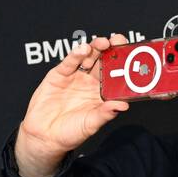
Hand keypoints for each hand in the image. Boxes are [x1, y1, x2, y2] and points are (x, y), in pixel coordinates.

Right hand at [14, 33, 131, 176]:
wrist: (45, 136)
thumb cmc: (70, 133)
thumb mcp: (91, 124)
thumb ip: (105, 114)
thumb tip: (124, 105)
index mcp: (103, 95)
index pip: (117, 77)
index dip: (124, 66)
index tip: (132, 57)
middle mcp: (91, 83)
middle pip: (104, 62)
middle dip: (112, 50)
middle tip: (119, 41)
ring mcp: (76, 77)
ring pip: (88, 58)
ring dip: (96, 48)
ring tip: (103, 43)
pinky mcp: (59, 74)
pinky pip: (70, 62)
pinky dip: (76, 54)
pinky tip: (84, 49)